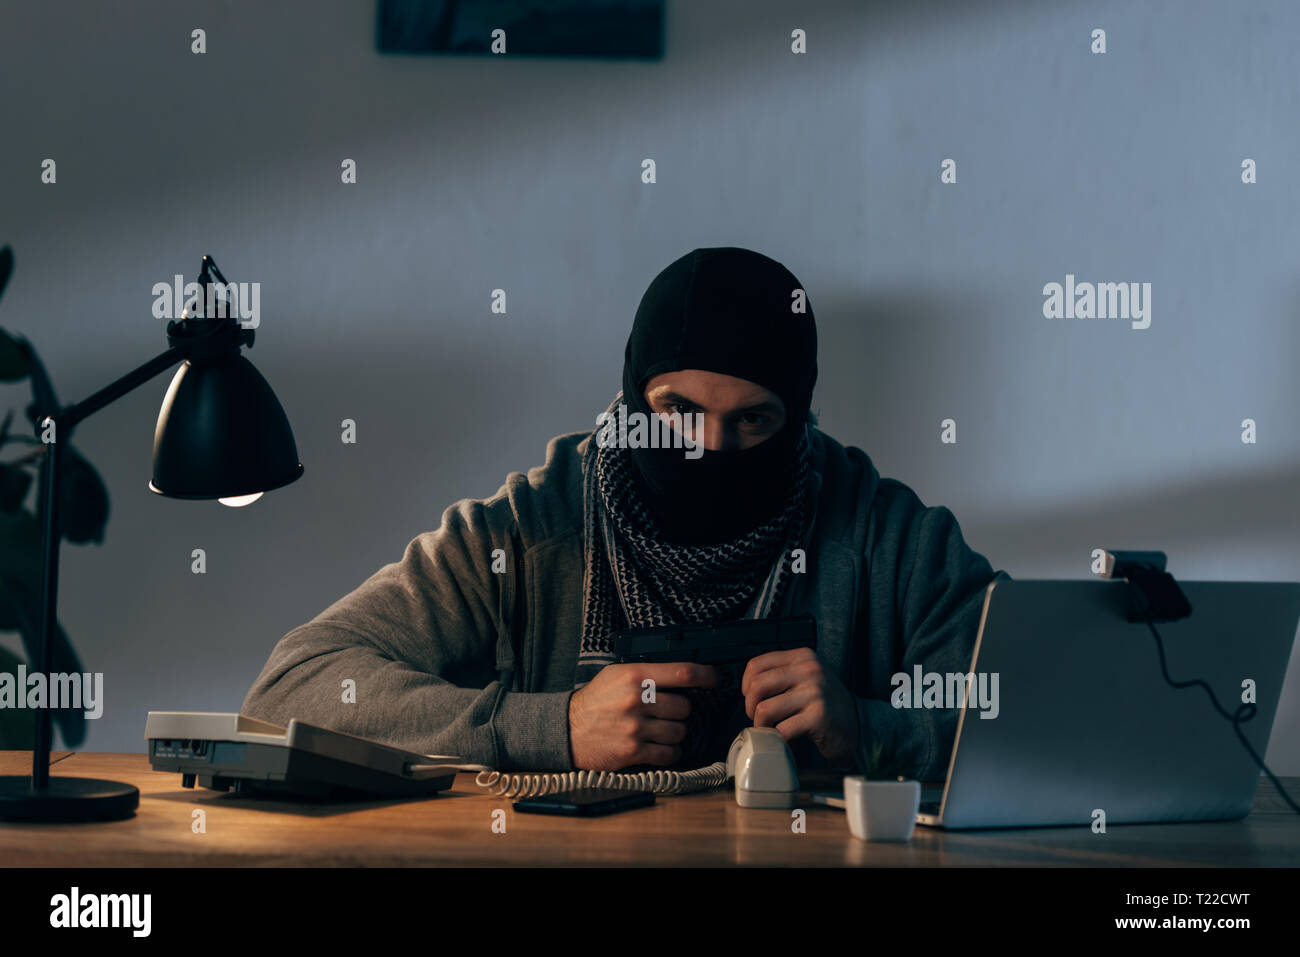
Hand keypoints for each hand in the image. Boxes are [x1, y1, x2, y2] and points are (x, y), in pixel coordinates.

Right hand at [568, 662, 720, 770]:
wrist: (567, 729)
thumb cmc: (595, 701)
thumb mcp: (616, 675)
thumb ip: (647, 673)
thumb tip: (682, 675)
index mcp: (635, 676)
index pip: (682, 673)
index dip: (706, 675)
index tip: (715, 678)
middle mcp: (637, 700)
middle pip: (685, 706)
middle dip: (681, 711)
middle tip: (668, 712)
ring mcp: (636, 727)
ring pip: (680, 731)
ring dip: (676, 732)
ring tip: (661, 729)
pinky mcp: (634, 751)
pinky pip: (670, 753)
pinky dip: (670, 752)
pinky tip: (660, 746)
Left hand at [741, 647, 859, 766]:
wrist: (859, 725)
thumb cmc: (826, 704)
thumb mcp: (807, 678)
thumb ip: (782, 674)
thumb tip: (747, 687)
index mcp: (803, 657)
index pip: (756, 665)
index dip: (746, 686)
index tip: (752, 699)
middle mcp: (810, 670)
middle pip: (756, 687)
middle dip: (751, 708)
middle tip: (761, 719)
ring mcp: (815, 692)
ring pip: (765, 710)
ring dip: (763, 726)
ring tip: (773, 731)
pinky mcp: (819, 717)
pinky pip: (782, 730)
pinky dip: (778, 739)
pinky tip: (786, 740)